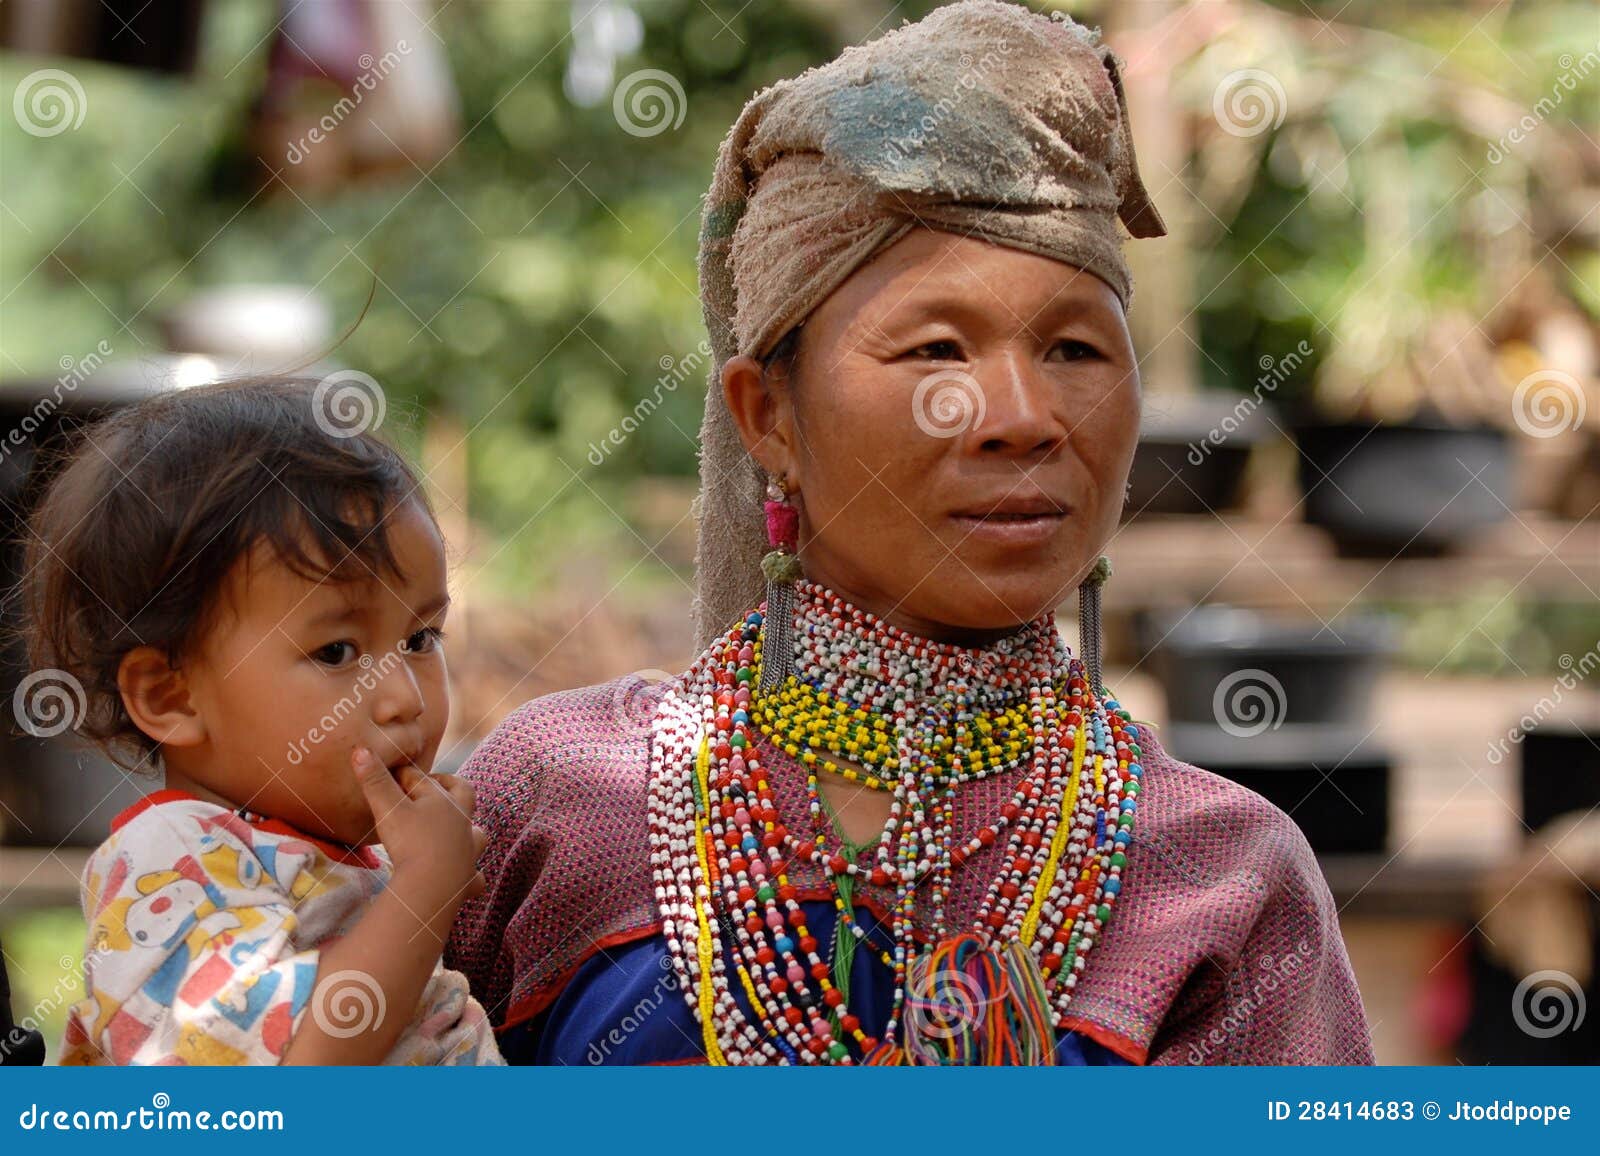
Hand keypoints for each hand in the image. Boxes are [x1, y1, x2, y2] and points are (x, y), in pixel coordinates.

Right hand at [351, 747, 486, 927]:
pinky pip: (475, 877)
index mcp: (445, 801)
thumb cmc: (411, 842)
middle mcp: (462, 823)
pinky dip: (471, 876)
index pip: (423, 780)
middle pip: (462, 795)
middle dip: (448, 787)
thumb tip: (359, 749)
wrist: (433, 887)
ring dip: (467, 830)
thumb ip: (374, 780)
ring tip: (453, 832)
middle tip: (432, 785)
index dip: (406, 775)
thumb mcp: (388, 808)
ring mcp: (469, 852)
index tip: (392, 774)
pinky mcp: (469, 881)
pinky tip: (465, 877)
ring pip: (476, 833)